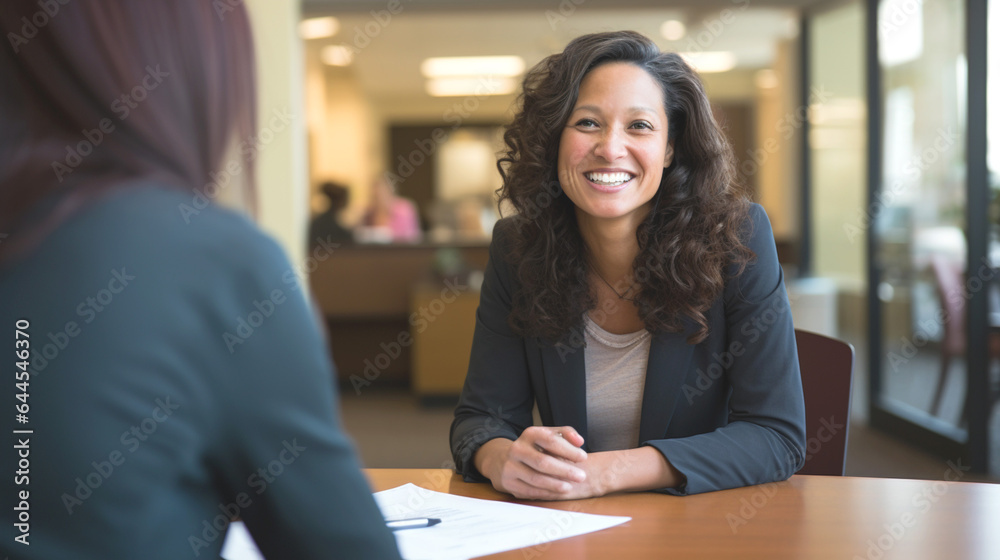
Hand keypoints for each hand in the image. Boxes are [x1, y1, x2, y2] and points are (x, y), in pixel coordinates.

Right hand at [475, 426, 603, 499]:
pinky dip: (545, 493)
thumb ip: (566, 434)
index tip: (583, 458)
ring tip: (569, 487)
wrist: (504, 460)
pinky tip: (556, 492)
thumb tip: (579, 441)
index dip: (568, 450)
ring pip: (535, 478)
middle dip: (564, 470)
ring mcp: (510, 467)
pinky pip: (529, 490)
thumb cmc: (534, 448)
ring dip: (555, 484)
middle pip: (542, 462)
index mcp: (529, 434)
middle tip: (581, 476)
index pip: (550, 440)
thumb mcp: (548, 435)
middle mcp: (517, 449)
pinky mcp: (508, 483)